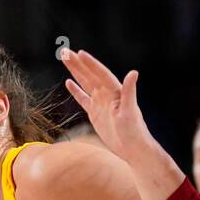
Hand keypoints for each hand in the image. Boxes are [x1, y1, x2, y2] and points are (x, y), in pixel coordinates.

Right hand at [59, 48, 160, 164]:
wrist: (132, 148)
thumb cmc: (134, 130)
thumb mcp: (130, 111)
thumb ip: (129, 91)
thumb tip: (133, 73)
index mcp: (115, 91)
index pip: (101, 74)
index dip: (90, 64)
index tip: (79, 53)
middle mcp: (107, 94)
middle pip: (90, 75)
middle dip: (78, 64)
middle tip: (65, 51)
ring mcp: (100, 103)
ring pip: (85, 83)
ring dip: (75, 72)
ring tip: (65, 59)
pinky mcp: (95, 113)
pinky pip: (83, 99)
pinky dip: (76, 90)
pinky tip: (69, 82)